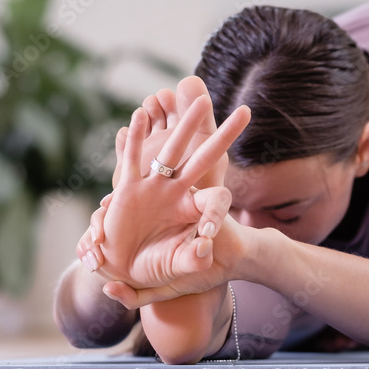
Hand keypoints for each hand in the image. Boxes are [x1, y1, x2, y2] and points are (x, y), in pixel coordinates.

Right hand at [79, 92, 250, 300]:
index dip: (218, 212)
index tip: (210, 233)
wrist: (123, 268)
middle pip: (204, 158)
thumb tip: (205, 247)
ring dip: (186, 127)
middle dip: (223, 137)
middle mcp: (177, 192)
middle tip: (245, 113)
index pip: (217, 199)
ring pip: (172, 150)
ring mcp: (154, 187)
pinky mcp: (128, 189)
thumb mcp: (176, 267)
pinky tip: (141, 115)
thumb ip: (193, 260)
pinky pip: (132, 159)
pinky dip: (135, 138)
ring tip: (199, 100)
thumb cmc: (154, 266)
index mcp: (194, 210)